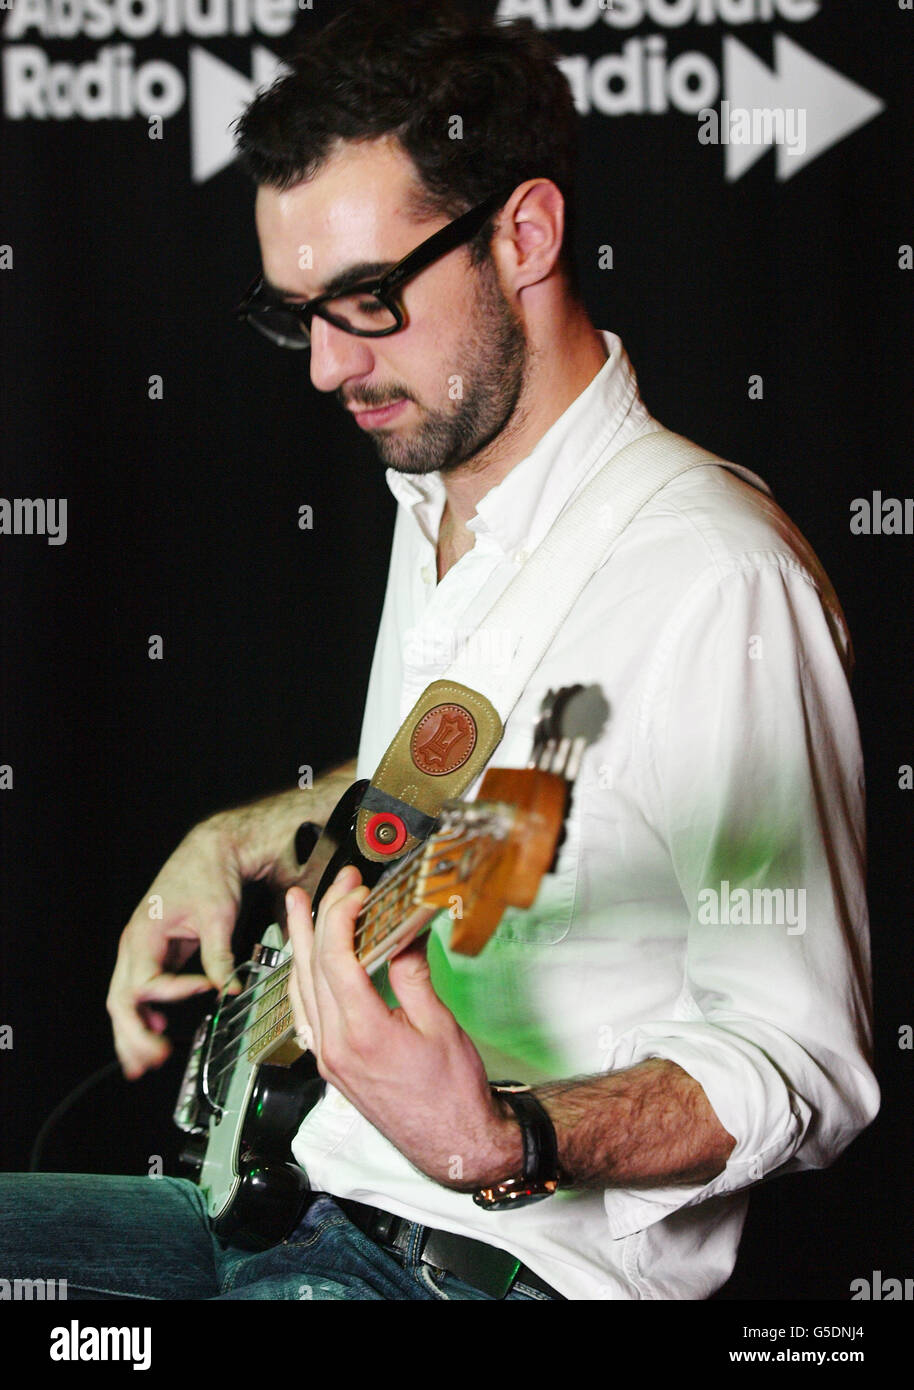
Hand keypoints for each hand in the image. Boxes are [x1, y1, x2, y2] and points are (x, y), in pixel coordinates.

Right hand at [107, 819, 241, 1078]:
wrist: (210, 851)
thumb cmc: (208, 875)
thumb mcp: (218, 916)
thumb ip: (219, 957)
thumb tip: (230, 990)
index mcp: (143, 934)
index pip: (146, 982)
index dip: (175, 993)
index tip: (207, 989)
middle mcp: (134, 945)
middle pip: (120, 1001)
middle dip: (134, 1035)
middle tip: (154, 1060)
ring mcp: (141, 951)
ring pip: (124, 1001)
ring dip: (132, 1033)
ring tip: (144, 1064)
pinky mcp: (154, 954)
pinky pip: (141, 992)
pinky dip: (144, 1016)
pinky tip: (157, 1033)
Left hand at [285, 866, 522, 1189]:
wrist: (455, 1145)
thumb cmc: (454, 1093)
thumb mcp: (440, 1025)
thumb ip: (413, 974)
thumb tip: (404, 931)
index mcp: (362, 1033)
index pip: (335, 958)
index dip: (341, 915)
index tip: (357, 890)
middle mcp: (335, 1046)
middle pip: (312, 967)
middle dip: (319, 917)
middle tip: (333, 883)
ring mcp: (328, 1057)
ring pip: (301, 989)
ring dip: (300, 944)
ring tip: (298, 908)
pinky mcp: (332, 1064)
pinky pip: (306, 1012)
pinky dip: (304, 979)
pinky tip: (306, 963)